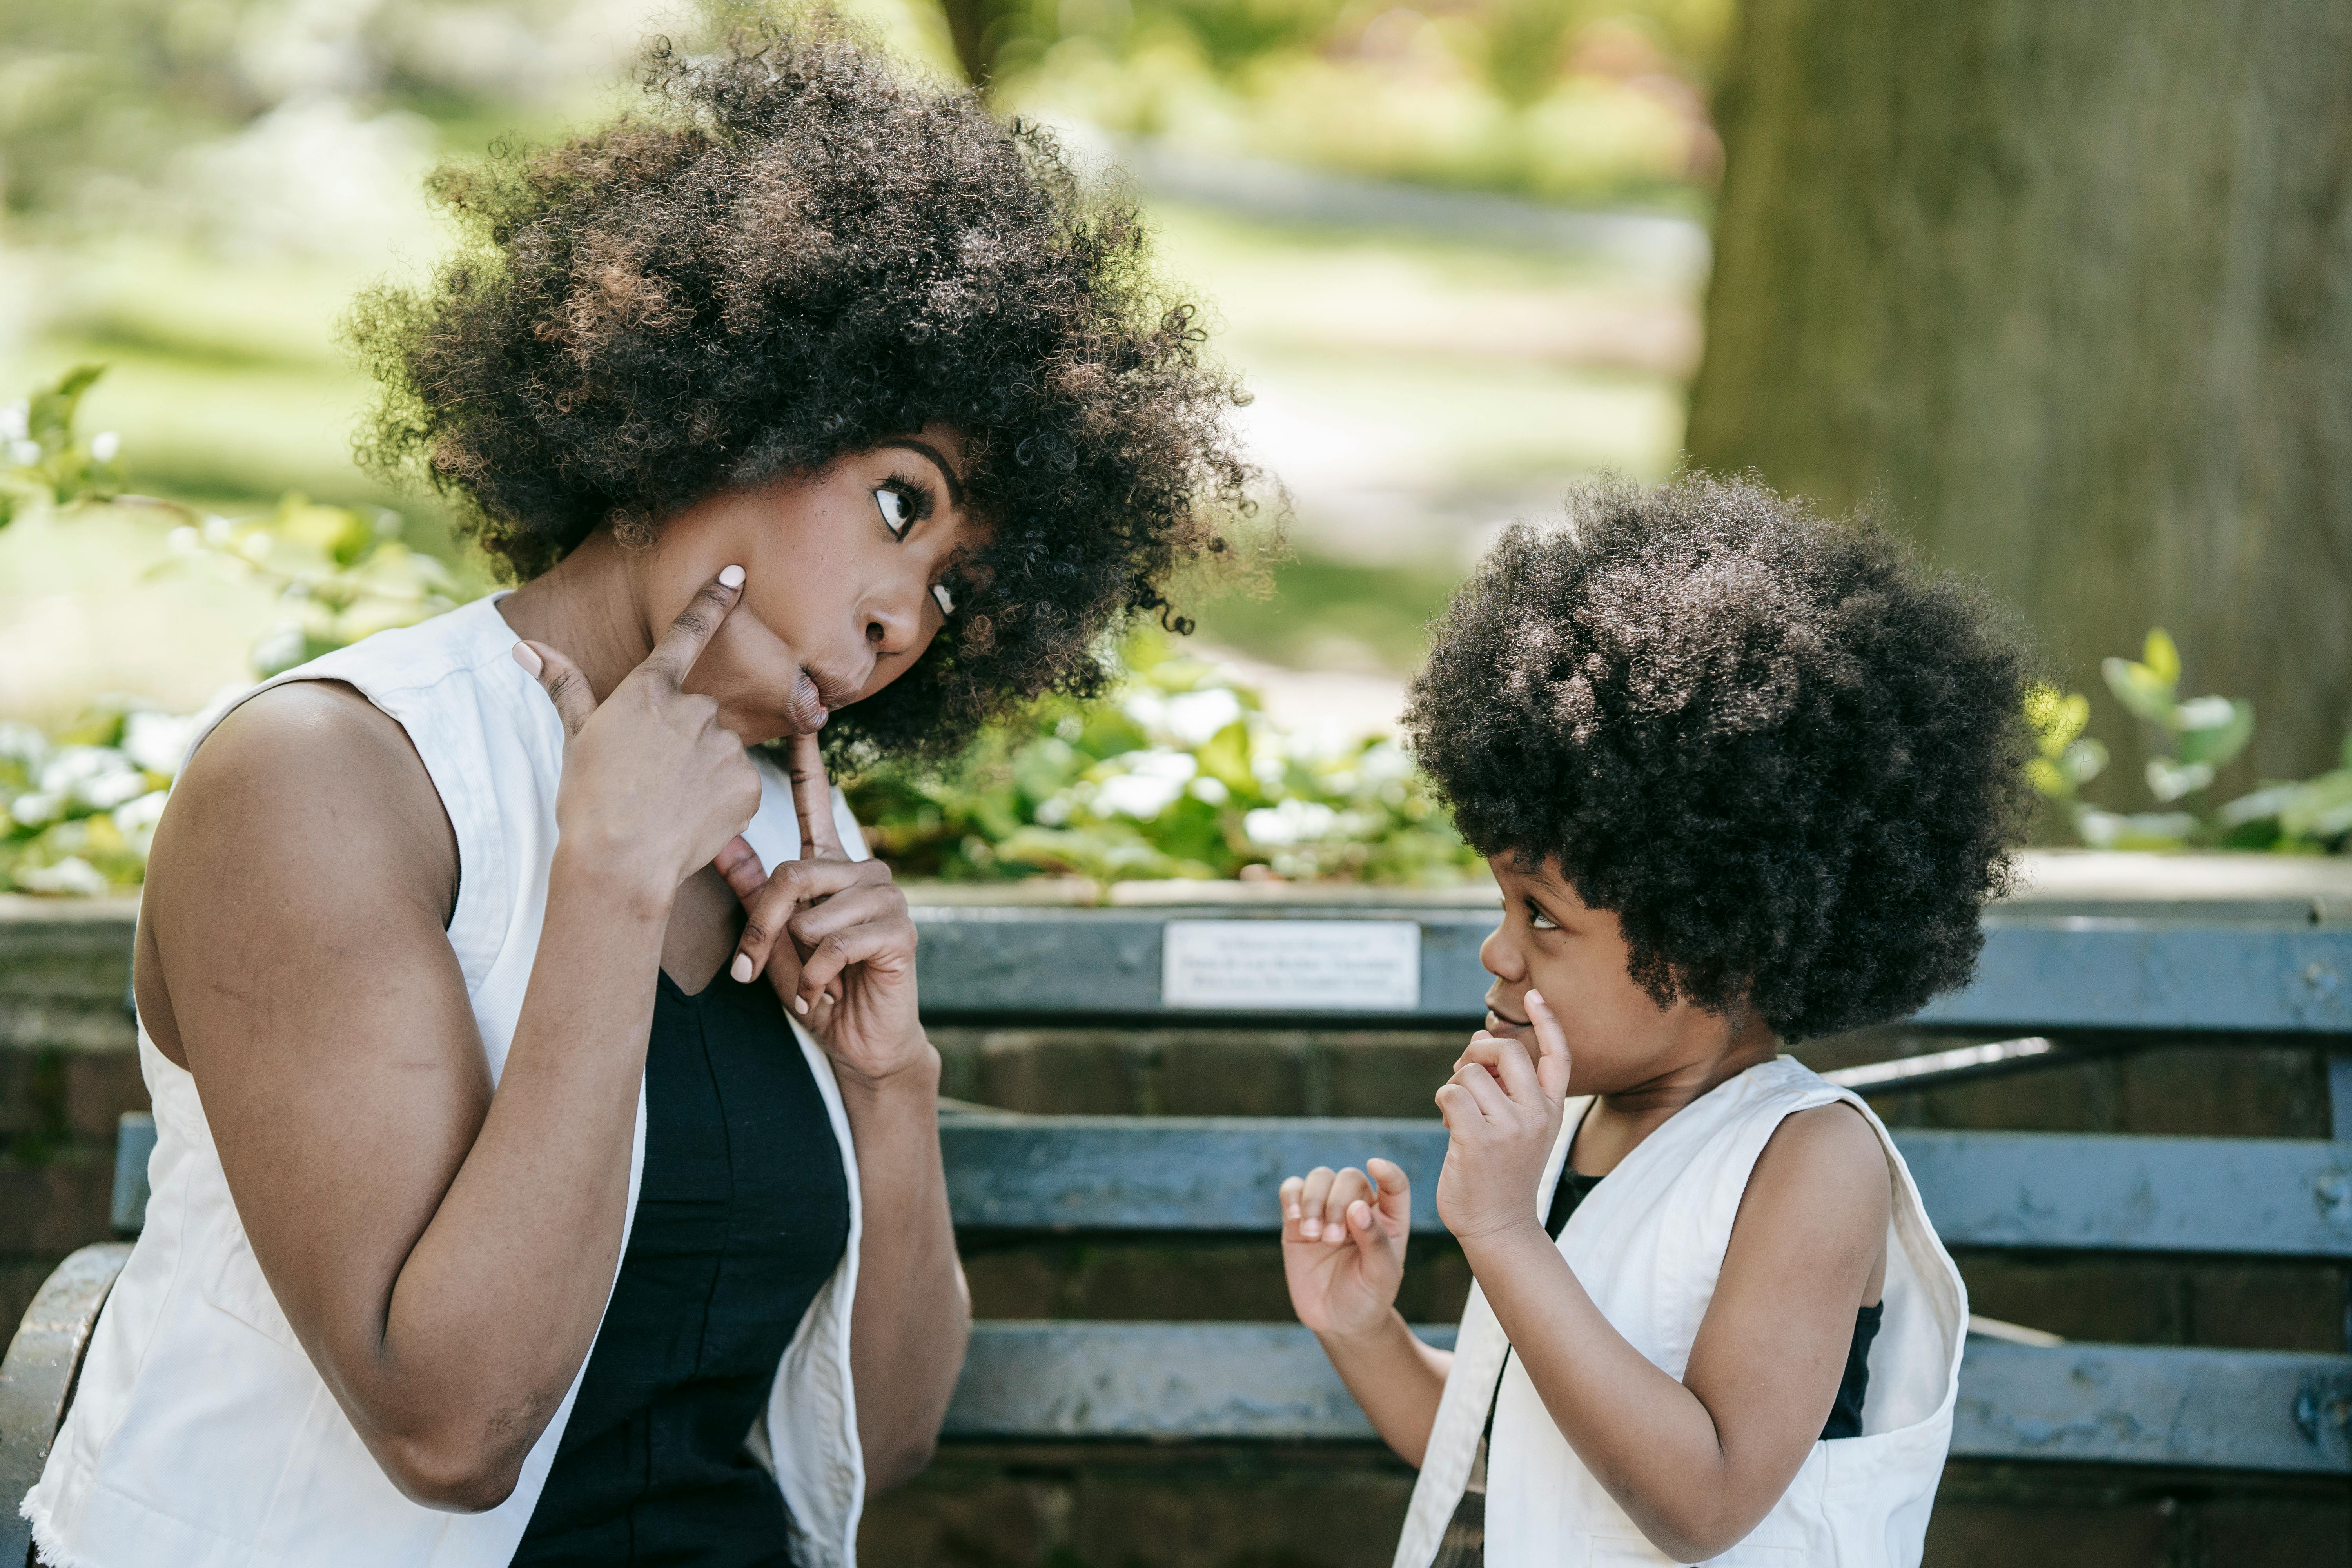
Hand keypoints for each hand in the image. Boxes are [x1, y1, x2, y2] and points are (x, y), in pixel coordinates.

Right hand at [516, 568, 762, 904]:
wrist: (620, 863)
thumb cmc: (589, 799)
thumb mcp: (575, 737)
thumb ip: (563, 686)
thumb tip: (524, 645)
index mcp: (650, 690)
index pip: (689, 632)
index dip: (715, 600)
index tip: (738, 575)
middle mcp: (695, 709)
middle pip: (699, 712)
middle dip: (683, 738)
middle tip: (652, 778)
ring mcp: (726, 746)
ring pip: (720, 749)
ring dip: (702, 769)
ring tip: (669, 803)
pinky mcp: (750, 784)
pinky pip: (740, 784)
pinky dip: (722, 799)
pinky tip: (693, 819)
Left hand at [714, 734, 927, 1086]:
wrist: (857, 1039)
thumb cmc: (816, 986)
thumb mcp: (774, 939)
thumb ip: (753, 891)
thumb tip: (719, 842)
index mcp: (831, 866)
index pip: (817, 803)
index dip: (807, 762)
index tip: (804, 715)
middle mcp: (862, 871)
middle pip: (793, 872)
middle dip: (765, 927)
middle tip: (753, 968)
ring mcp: (886, 898)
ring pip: (812, 910)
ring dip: (796, 957)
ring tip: (807, 981)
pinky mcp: (899, 930)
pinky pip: (837, 941)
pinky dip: (819, 975)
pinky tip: (827, 993)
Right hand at [1279, 1158, 1410, 1339]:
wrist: (1338, 1322)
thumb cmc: (1368, 1297)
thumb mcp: (1381, 1275)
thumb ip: (1374, 1240)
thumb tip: (1358, 1206)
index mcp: (1389, 1218)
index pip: (1394, 1183)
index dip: (1387, 1171)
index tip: (1375, 1166)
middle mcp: (1359, 1207)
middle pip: (1349, 1178)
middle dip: (1337, 1202)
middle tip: (1331, 1238)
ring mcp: (1326, 1210)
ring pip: (1320, 1178)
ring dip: (1314, 1200)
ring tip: (1313, 1234)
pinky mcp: (1298, 1221)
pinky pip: (1292, 1190)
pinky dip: (1291, 1196)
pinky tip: (1295, 1218)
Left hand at [1434, 989, 1571, 1243]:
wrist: (1498, 1227)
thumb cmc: (1501, 1176)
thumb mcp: (1518, 1131)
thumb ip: (1506, 1088)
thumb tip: (1480, 1039)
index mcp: (1552, 1111)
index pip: (1558, 1056)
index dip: (1547, 1021)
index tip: (1534, 994)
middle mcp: (1536, 1115)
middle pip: (1505, 1051)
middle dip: (1476, 1053)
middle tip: (1464, 1076)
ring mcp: (1509, 1127)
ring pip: (1469, 1074)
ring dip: (1454, 1088)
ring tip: (1458, 1118)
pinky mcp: (1478, 1139)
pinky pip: (1450, 1094)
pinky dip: (1442, 1103)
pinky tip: (1449, 1127)